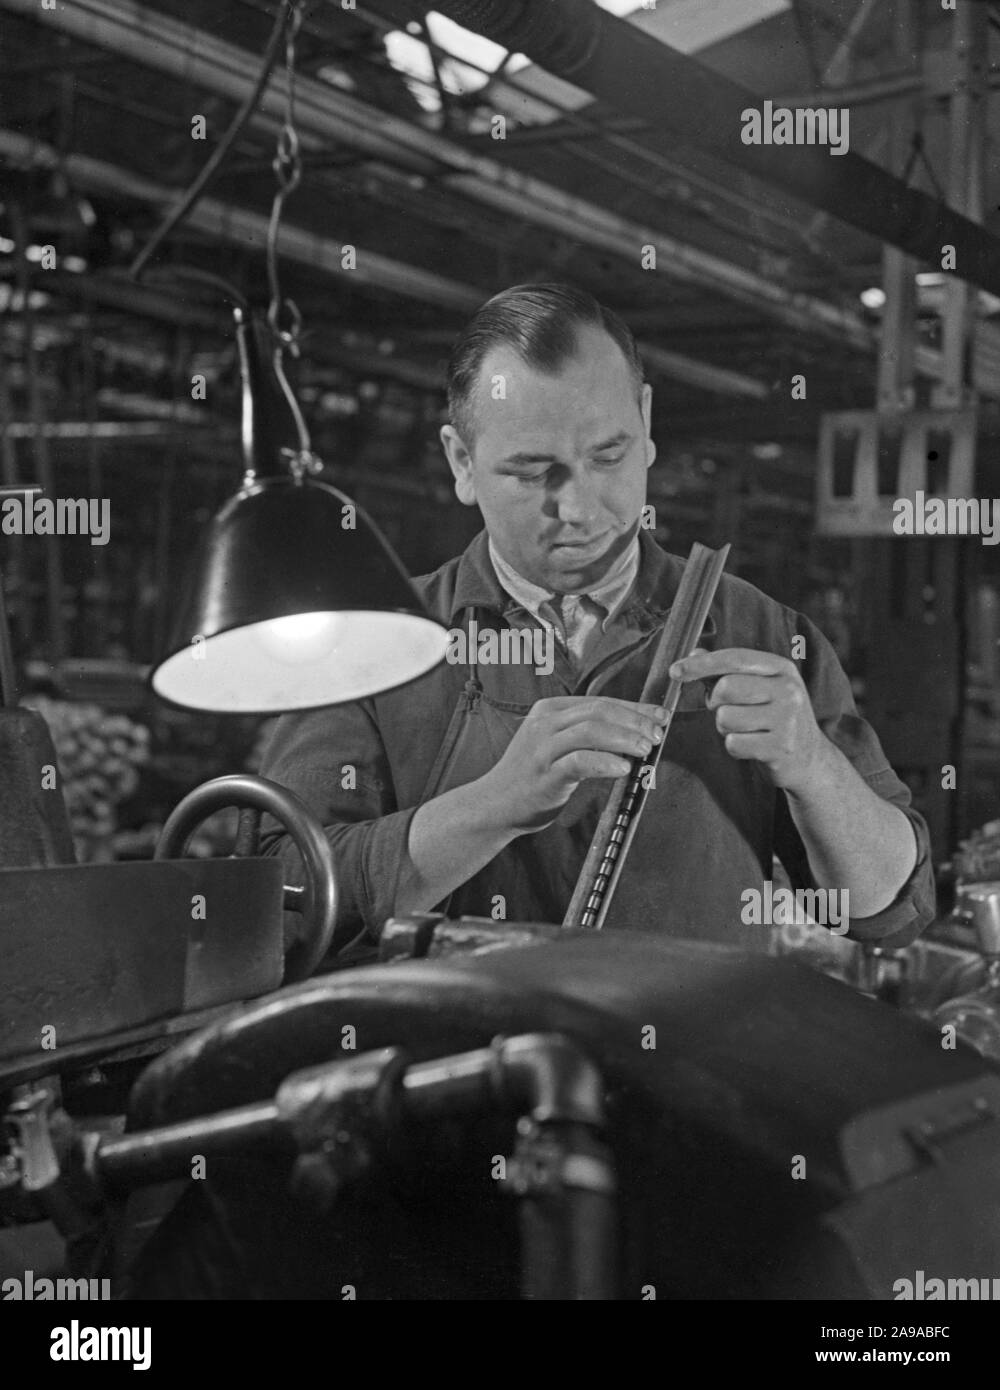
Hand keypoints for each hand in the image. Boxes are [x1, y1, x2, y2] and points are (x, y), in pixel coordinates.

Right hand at [484, 696, 667, 833]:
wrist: (495, 804)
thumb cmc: (532, 775)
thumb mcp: (556, 744)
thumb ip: (586, 734)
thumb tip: (634, 732)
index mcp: (550, 710)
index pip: (600, 701)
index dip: (635, 707)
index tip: (660, 716)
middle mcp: (545, 723)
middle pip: (599, 711)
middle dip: (634, 721)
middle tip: (657, 735)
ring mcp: (543, 747)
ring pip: (591, 731)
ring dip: (625, 738)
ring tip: (646, 749)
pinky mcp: (545, 774)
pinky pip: (580, 761)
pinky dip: (605, 762)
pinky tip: (624, 768)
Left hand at [670, 647, 827, 793]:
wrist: (810, 759)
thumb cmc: (774, 718)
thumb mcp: (759, 688)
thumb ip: (725, 671)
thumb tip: (693, 654)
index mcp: (781, 668)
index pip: (734, 658)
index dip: (701, 664)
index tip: (675, 670)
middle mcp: (788, 690)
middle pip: (725, 688)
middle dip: (716, 702)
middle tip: (727, 709)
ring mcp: (787, 719)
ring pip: (725, 718)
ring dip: (725, 728)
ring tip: (745, 729)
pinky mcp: (781, 748)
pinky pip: (733, 744)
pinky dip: (734, 747)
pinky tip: (752, 746)